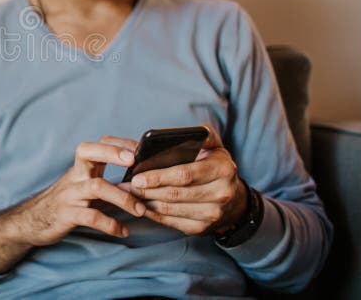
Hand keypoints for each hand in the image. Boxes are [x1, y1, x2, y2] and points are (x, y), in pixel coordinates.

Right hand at [16, 136, 146, 244]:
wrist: (33, 221)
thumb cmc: (67, 202)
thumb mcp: (84, 187)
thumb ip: (109, 182)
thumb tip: (141, 182)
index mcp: (80, 168)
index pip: (97, 144)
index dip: (118, 143)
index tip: (140, 148)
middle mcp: (74, 176)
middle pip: (87, 152)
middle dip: (111, 152)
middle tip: (134, 161)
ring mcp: (70, 194)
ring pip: (95, 187)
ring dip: (122, 196)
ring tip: (140, 209)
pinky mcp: (67, 215)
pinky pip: (90, 217)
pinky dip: (110, 224)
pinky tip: (123, 231)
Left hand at [124, 124, 247, 235]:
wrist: (234, 199)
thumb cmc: (215, 165)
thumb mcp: (214, 145)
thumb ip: (201, 133)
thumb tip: (178, 132)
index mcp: (222, 169)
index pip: (184, 174)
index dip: (158, 177)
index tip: (137, 176)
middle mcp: (221, 193)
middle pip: (174, 194)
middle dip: (147, 190)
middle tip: (127, 185)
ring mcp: (212, 214)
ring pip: (170, 209)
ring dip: (146, 202)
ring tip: (129, 193)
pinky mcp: (202, 228)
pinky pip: (171, 222)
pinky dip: (153, 214)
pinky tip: (141, 205)